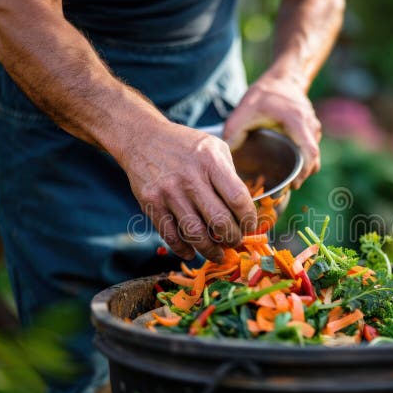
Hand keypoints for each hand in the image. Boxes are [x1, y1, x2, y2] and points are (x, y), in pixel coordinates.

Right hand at [117, 121, 256, 262]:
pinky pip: (170, 235)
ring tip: (218, 254)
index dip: (248, 219)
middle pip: (220, 221)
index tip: (250, 226)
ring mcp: (169, 192)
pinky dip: (183, 250)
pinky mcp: (151, 203)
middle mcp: (190, 177)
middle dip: (232, 238)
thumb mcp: (214, 147)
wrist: (143, 138)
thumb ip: (230, 176)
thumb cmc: (185, 145)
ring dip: (210, 250)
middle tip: (235, 242)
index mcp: (211, 161)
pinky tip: (192, 252)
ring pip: (195, 234)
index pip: (238, 199)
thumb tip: (244, 211)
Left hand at [223, 70, 320, 188]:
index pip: (309, 153)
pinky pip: (310, 151)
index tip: (292, 184)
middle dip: (302, 176)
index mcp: (297, 122)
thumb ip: (234, 131)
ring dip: (302, 170)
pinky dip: (301, 161)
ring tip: (285, 180)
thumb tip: (226, 155)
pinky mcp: (312, 132)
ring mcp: (314, 129)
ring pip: (313, 157)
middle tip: (286, 188)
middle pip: (313, 159)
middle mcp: (310, 126)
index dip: (303, 172)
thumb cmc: (265, 94)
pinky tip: (286, 167)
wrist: (283, 79)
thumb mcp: (245, 109)